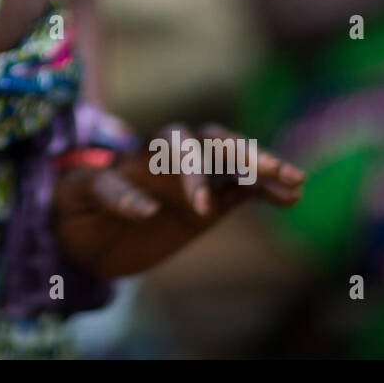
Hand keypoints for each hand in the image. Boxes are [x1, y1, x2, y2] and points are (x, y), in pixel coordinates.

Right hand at [51, 123, 304, 277]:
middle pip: (198, 138)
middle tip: (268, 174)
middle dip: (234, 151)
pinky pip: (106, 183)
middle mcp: (159, 160)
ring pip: (157, 148)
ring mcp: (125, 170)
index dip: (261, 162)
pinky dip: (125, 196)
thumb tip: (297, 189)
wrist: (86, 244)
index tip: (297, 182)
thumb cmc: (148, 221)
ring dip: (184, 168)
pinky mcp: (89, 188)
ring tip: (203, 207)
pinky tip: (145, 212)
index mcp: (188, 166)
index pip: (226, 149)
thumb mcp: (199, 212)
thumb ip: (238, 194)